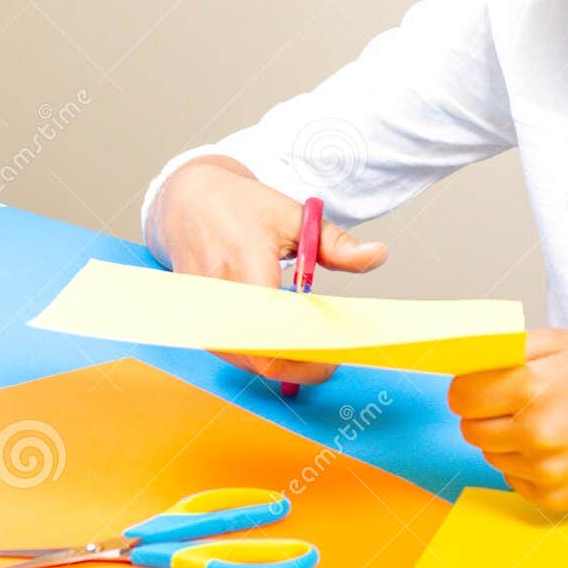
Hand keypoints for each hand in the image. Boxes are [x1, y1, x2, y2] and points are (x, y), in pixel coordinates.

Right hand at [149, 156, 388, 385]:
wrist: (188, 203)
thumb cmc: (241, 208)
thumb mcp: (294, 216)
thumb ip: (336, 243)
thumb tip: (378, 256)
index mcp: (244, 262)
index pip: (275, 327)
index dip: (308, 350)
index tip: (337, 352)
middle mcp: (217, 294)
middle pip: (261, 355)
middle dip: (301, 364)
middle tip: (331, 355)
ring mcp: (202, 313)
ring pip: (247, 360)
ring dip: (283, 360)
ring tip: (310, 342)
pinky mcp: (197, 324)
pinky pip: (235, 353)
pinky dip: (263, 352)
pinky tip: (284, 337)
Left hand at [448, 327, 567, 509]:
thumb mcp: (559, 341)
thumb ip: (504, 352)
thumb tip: (461, 363)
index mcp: (532, 389)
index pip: (461, 397)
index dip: (470, 387)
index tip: (485, 383)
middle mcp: (536, 435)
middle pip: (470, 429)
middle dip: (486, 412)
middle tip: (521, 399)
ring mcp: (547, 472)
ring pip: (492, 456)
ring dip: (507, 439)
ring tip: (548, 420)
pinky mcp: (557, 498)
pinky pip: (515, 480)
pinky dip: (527, 464)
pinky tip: (559, 445)